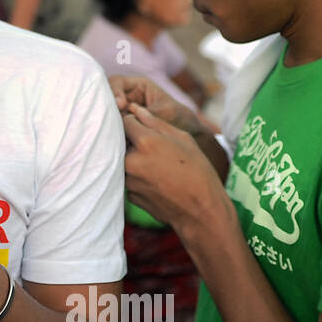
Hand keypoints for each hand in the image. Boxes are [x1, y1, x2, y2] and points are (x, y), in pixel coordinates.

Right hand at [109, 75, 204, 136]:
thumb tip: (128, 118)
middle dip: (108, 108)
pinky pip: (112, 125)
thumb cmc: (180, 118)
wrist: (187, 133)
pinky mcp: (123, 125)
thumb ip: (148, 113)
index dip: (114, 91)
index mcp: (138, 85)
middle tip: (115, 121)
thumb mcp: (167, 113)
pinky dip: (113, 131)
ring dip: (110, 121)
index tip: (121, 105)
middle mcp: (128, 96)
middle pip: (106, 97)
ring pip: (107, 113)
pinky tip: (118, 139)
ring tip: (117, 131)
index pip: (116, 81)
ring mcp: (124, 111)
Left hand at [122, 102, 230, 237]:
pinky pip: (129, 179)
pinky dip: (138, 177)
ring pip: (124, 161)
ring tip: (158, 167)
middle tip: (154, 150)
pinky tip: (158, 181)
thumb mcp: (183, 139)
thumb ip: (156, 122)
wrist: (200, 210)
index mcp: (146, 142)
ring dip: (135, 160)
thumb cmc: (198, 171)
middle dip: (133, 142)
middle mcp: (131, 160)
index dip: (135, 122)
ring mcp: (128, 180)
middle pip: (121, 141)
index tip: (145, 127)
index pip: (126, 121)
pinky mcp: (129, 195)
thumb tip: (137, 110)